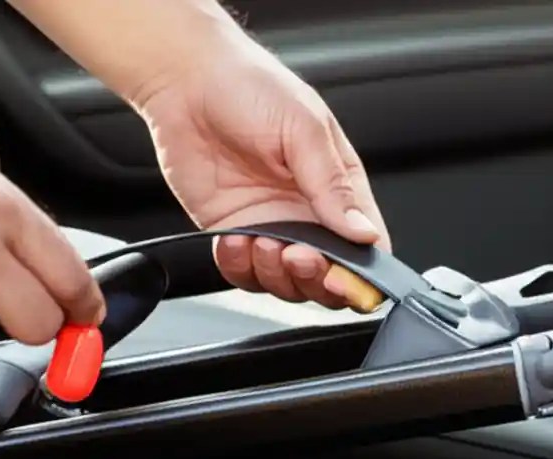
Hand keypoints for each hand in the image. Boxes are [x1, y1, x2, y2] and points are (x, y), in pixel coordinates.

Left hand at [137, 29, 389, 309]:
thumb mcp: (304, 129)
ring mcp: (270, 226)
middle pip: (328, 275)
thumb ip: (332, 185)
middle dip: (315, 278)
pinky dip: (239, 267)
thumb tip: (364, 232)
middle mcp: (308, 213)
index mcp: (340, 187)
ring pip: (286, 282)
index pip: (366, 247)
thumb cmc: (251, 87)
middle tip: (297, 256)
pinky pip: (242, 271)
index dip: (360, 273)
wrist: (186, 81)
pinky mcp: (232, 232)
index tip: (340, 275)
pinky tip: (233, 240)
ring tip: (261, 242)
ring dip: (275, 274)